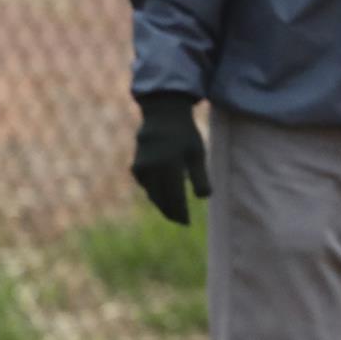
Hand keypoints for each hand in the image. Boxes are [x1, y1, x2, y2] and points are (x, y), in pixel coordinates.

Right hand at [130, 94, 210, 224]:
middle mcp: (153, 168)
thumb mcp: (197, 153)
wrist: (162, 117)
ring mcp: (142, 169)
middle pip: (161, 199)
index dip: (181, 212)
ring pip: (152, 194)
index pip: (175, 196)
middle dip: (171, 212)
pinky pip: (147, 186)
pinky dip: (155, 193)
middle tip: (181, 221)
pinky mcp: (136, 169)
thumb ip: (200, 176)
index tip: (187, 222)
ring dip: (162, 205)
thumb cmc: (184, 135)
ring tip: (173, 213)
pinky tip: (164, 195)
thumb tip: (204, 198)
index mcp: (170, 164)